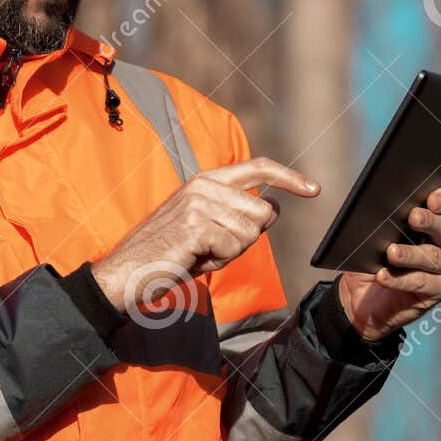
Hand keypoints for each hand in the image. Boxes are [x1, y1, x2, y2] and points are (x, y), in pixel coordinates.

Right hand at [91, 157, 318, 312]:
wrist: (126, 273)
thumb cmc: (167, 254)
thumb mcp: (204, 226)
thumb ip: (234, 213)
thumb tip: (273, 210)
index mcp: (206, 180)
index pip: (257, 168)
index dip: (289, 178)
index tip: (313, 189)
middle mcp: (204, 185)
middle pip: (263, 213)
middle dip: (245, 239)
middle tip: (211, 248)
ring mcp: (199, 203)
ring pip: (250, 234)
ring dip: (229, 253)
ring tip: (198, 253)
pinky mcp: (195, 225)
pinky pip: (233, 248)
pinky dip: (218, 262)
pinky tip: (193, 260)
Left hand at [338, 185, 440, 340]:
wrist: (363, 295)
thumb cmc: (373, 257)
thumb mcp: (375, 233)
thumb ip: (385, 218)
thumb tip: (379, 207)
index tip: (432, 199)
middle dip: (430, 222)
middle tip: (414, 218)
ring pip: (433, 258)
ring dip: (411, 254)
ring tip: (391, 252)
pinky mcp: (439, 291)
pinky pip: (421, 283)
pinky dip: (400, 280)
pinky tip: (383, 275)